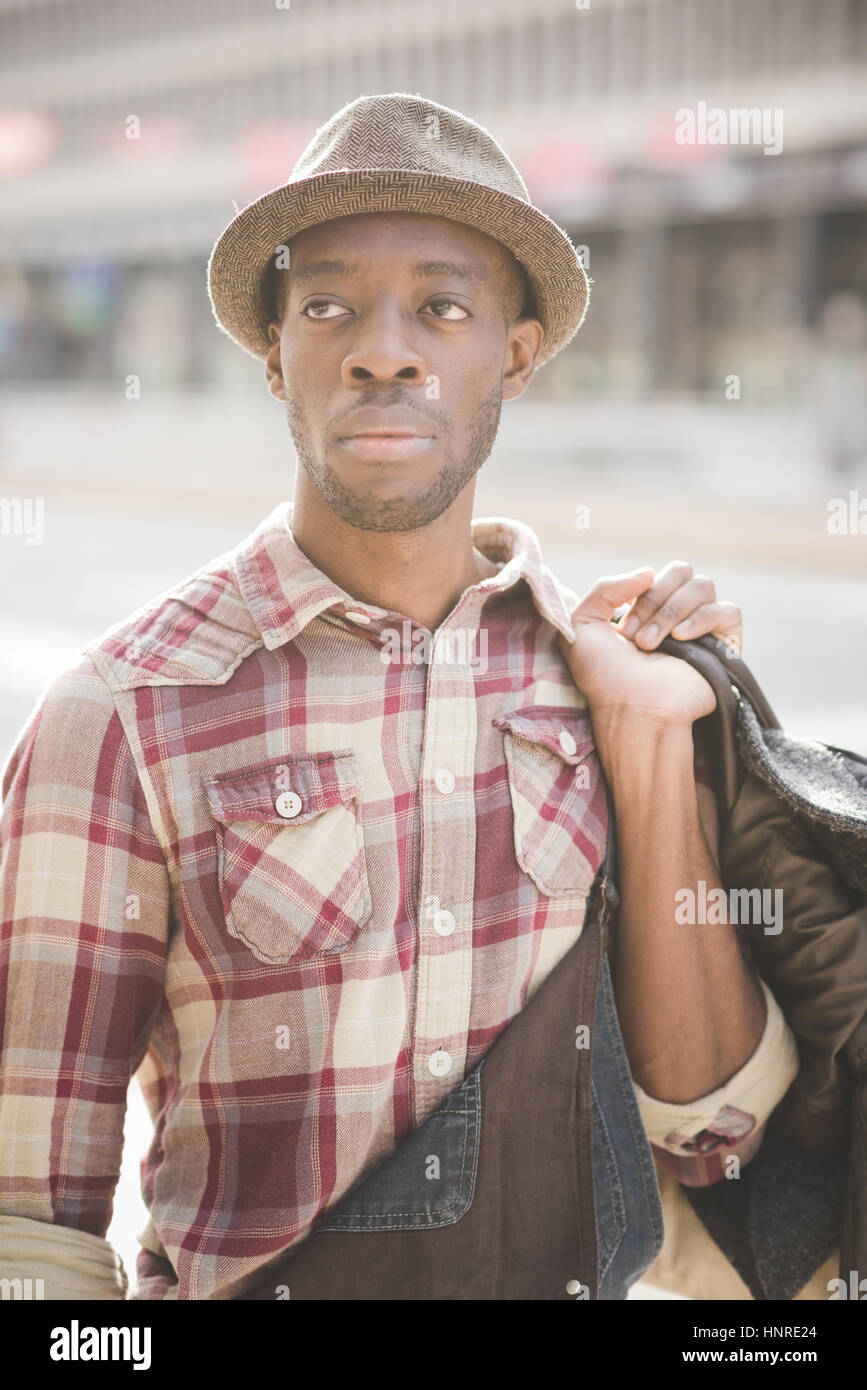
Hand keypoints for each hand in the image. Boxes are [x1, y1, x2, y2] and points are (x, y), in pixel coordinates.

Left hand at [557, 561, 742, 729]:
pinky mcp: (726, 645)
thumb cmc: (603, 676)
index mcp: (649, 609)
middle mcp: (678, 615)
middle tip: (636, 638)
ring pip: (703, 586)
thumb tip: (648, 571)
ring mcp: (703, 629)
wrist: (630, 710)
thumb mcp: (583, 624)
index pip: (657, 574)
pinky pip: (728, 611)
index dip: (639, 593)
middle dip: (655, 599)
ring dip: (672, 611)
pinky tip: (682, 638)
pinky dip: (703, 618)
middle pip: (683, 571)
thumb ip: (606, 587)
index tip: (622, 631)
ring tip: (653, 645)